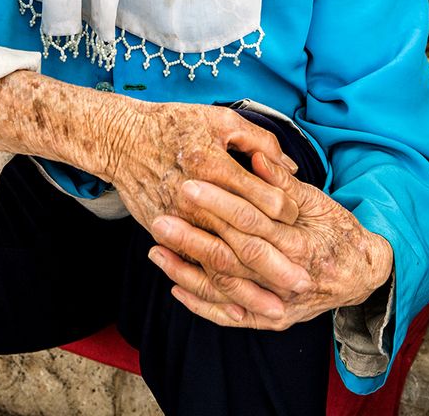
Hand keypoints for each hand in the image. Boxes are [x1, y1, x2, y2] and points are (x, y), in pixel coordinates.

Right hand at [105, 102, 313, 291]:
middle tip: (306, 283)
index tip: (299, 221)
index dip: (289, 215)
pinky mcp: (164, 232)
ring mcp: (179, 219)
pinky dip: (215, 293)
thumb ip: (259, 141)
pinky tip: (236, 308)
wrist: (122, 139)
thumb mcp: (220, 120)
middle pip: (247, 240)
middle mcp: (198, 198)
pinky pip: (195, 270)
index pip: (265, 200)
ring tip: (278, 308)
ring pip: (222, 264)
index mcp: (216, 166)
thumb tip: (289, 165)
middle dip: (278, 266)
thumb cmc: (174, 124)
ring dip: (251, 290)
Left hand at [148, 151, 393, 329]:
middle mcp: (289, 277)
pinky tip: (173, 286)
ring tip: (154, 249)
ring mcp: (280, 304)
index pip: (251, 220)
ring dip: (187, 270)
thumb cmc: (336, 228)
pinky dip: (201, 303)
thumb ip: (281, 182)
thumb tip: (256, 157)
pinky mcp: (272, 320)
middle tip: (160, 219)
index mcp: (300, 242)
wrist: (362, 273)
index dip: (218, 203)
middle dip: (193, 238)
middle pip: (233, 256)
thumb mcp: (315, 199)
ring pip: (225, 289)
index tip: (187, 183)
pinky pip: (230, 316)